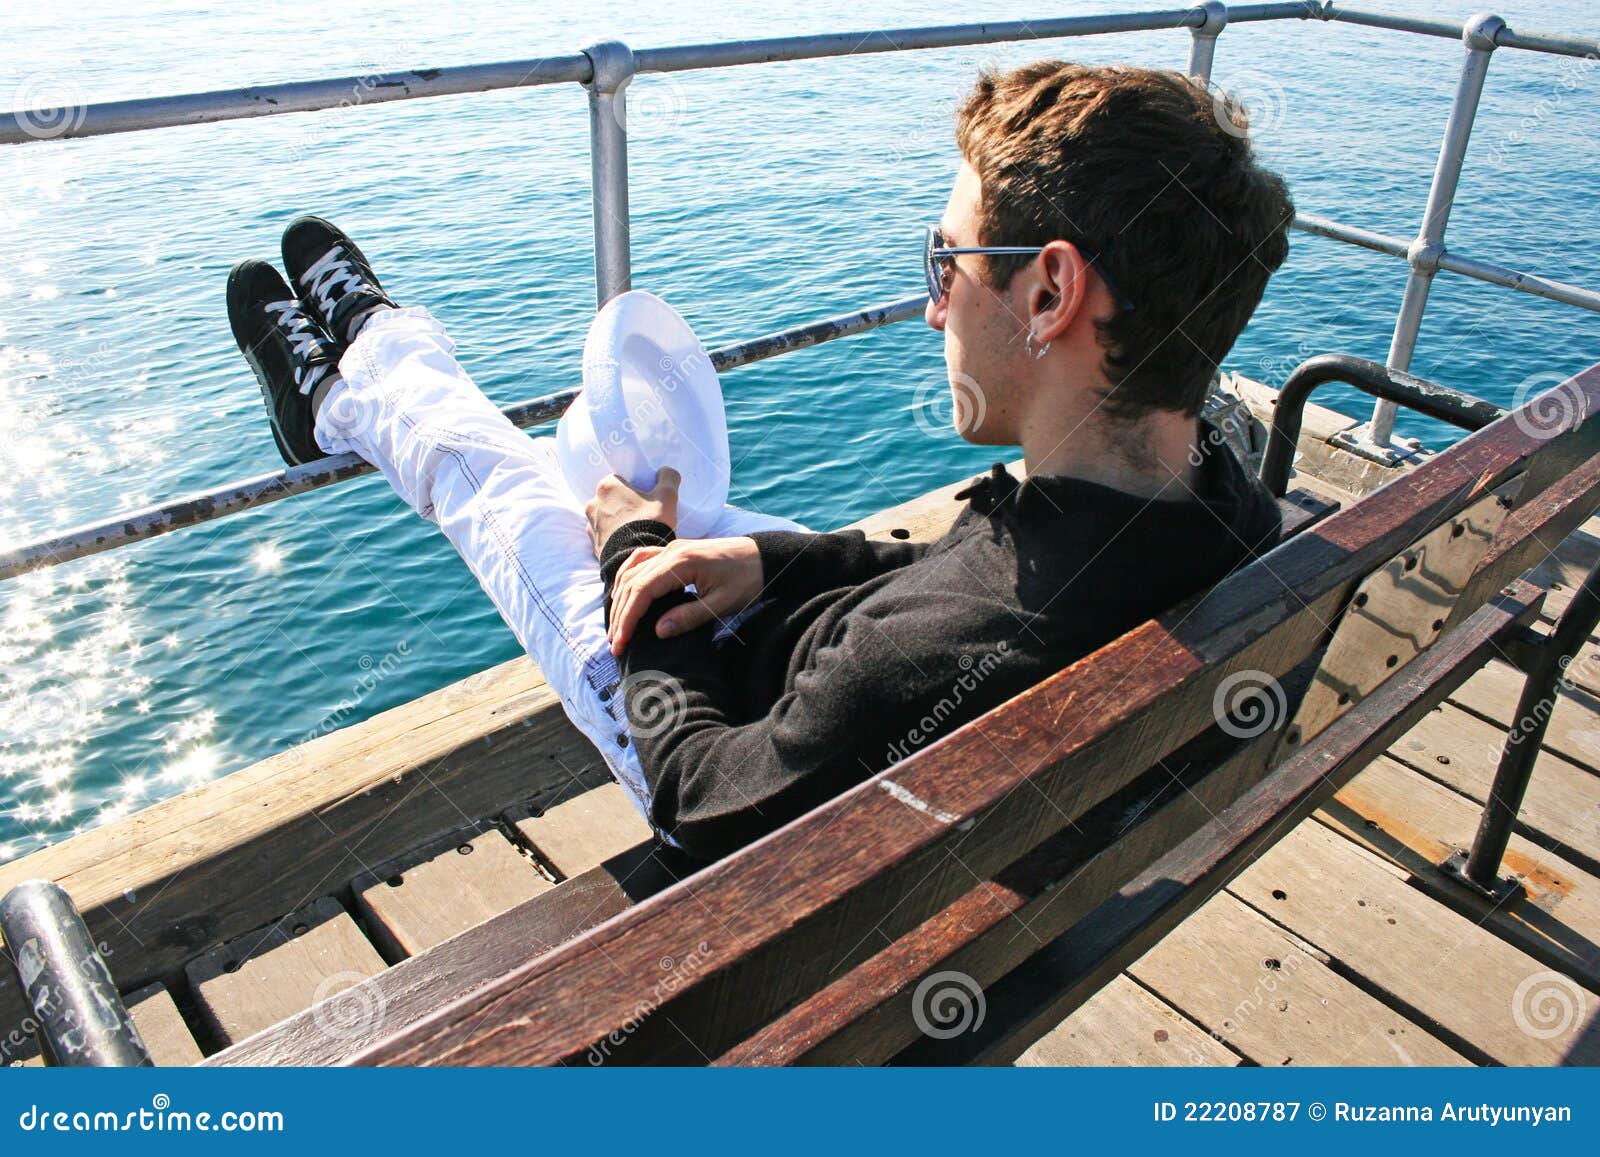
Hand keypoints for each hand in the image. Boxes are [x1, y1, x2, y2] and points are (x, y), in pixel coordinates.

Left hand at [585, 467, 679, 555]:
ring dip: (617, 520)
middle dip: (623, 503)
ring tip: (635, 531)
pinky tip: (627, 542)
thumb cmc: (650, 523)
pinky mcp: (593, 544)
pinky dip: (613, 537)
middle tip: (642, 514)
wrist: (636, 560)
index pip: (619, 479)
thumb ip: (668, 477)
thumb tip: (665, 472)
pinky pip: (603, 535)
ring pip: (605, 517)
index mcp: (607, 486)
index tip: (644, 497)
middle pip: (611, 498)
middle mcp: (593, 503)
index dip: (633, 487)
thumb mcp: (667, 496)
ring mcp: (591, 524)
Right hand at [607, 536, 765, 654]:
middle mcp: (671, 551)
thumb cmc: (748, 581)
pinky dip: (628, 577)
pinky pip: (641, 560)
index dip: (628, 618)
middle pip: (632, 581)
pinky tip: (624, 594)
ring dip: (620, 596)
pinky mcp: (674, 551)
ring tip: (616, 625)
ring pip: (632, 569)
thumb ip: (690, 617)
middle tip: (615, 644)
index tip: (621, 643)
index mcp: (682, 563)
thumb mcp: (723, 604)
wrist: (765, 557)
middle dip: (620, 614)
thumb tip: (657, 631)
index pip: (642, 590)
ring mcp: (671, 548)